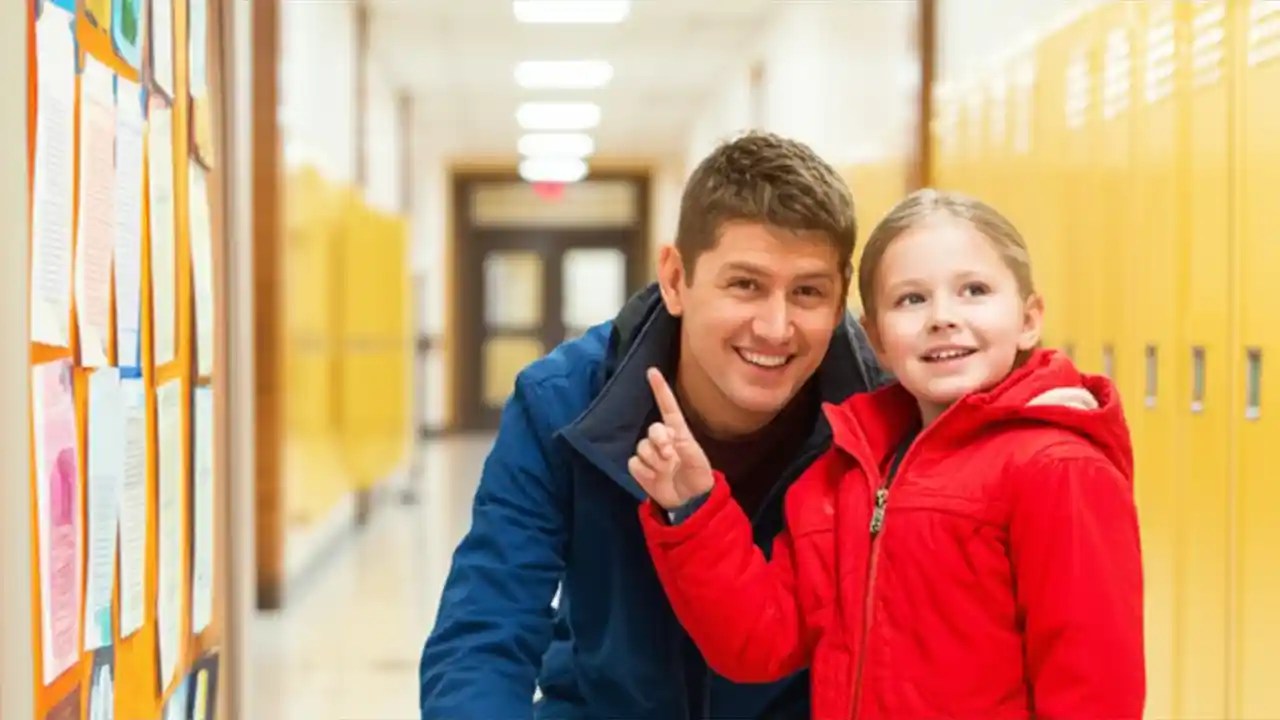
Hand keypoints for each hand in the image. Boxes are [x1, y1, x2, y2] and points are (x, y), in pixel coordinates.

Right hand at [627, 368, 714, 509]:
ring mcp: (650, 453)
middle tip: (670, 455)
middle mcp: (663, 440)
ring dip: (655, 461)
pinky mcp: (640, 467)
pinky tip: (656, 478)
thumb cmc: (697, 477)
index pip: (668, 407)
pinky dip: (645, 472)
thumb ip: (685, 448)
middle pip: (652, 429)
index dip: (660, 389)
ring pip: (642, 447)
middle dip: (659, 441)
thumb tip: (669, 441)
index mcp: (678, 433)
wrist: (688, 502)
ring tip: (667, 471)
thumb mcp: (698, 462)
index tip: (652, 371)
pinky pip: (634, 463)